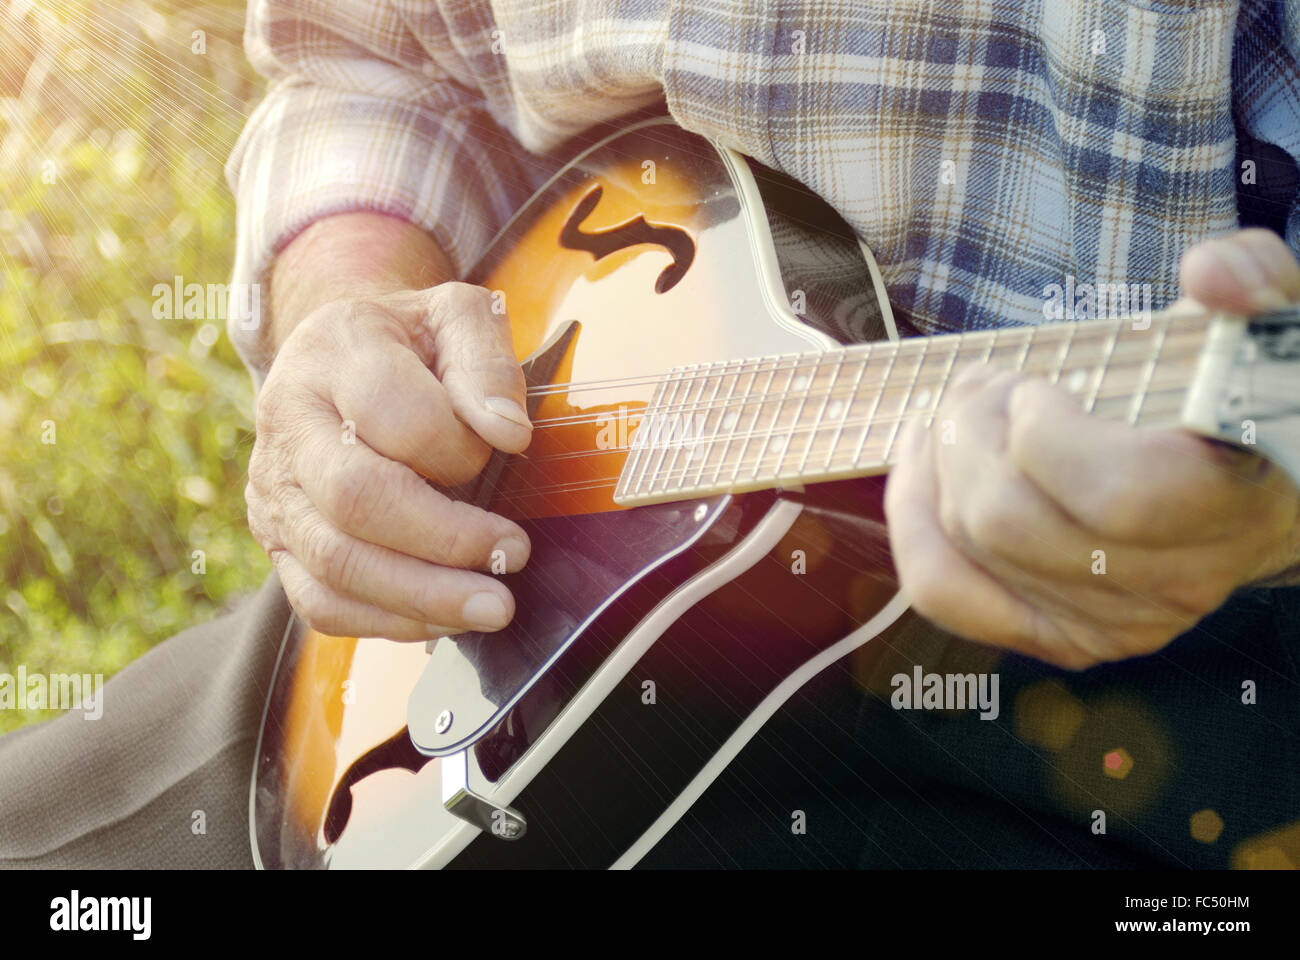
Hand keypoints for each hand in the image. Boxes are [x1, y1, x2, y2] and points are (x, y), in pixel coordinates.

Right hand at [246, 283, 533, 640]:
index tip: (510, 451)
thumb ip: (486, 361)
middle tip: (512, 557)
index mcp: (334, 352)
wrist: (340, 355)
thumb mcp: (457, 316)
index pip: (395, 413)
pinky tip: (443, 620)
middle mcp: (289, 421)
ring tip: (491, 607)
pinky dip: (386, 622)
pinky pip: (319, 602)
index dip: (459, 446)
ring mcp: (274, 487)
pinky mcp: (278, 540)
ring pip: (335, 563)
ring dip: (422, 596)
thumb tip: (506, 431)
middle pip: (356, 497)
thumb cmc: (411, 342)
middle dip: (444, 540)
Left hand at [884, 228, 1299, 668]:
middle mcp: (1170, 582)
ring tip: (961, 412)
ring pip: (969, 548)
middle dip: (967, 433)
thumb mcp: (1273, 334)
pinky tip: (921, 462)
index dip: (1044, 431)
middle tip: (984, 386)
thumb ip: (1258, 283)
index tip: (1039, 386)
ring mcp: (1113, 623)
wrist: (1272, 496)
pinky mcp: (1063, 637)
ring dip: (938, 463)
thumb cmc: (1252, 404)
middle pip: (1009, 521)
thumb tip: (1211, 273)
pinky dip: (913, 524)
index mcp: (1229, 506)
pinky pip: (948, 594)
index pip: (1116, 495)